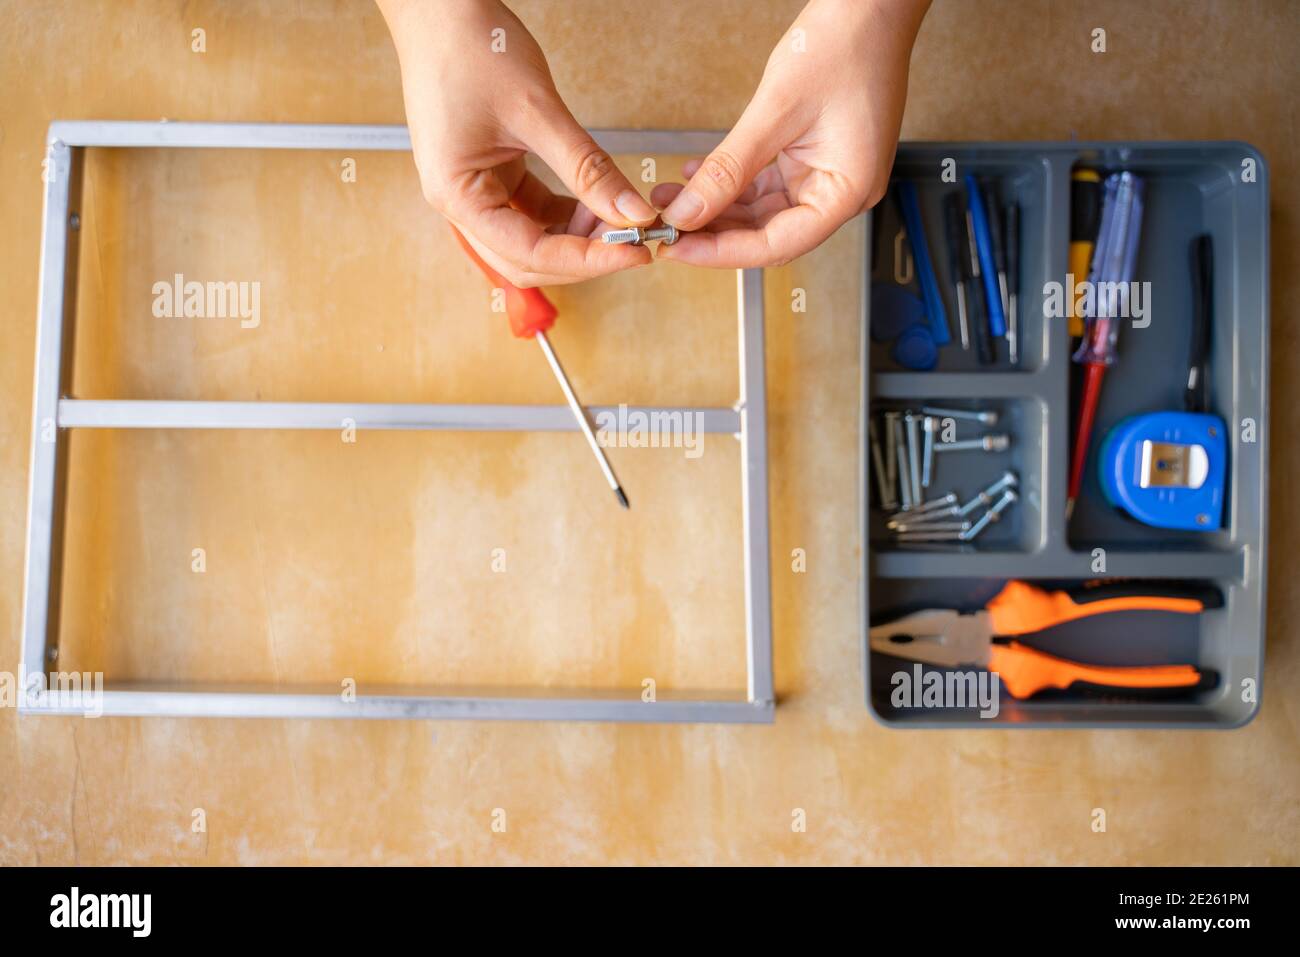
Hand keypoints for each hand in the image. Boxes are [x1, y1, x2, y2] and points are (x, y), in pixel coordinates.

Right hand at [377, 0, 658, 286]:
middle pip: (528, 260)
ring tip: (619, 217)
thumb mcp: (537, 111)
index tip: (634, 251)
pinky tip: (598, 203)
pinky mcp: (490, 175)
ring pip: (533, 240)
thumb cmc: (472, 48)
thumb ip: (588, 168)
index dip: (586, 260)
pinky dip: (567, 214)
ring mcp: (475, 190)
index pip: (528, 253)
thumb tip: (631, 212)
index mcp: (457, 195)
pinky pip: (532, 212)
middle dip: (582, 257)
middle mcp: (460, 202)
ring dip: (577, 237)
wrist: (442, 10)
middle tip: (634, 241)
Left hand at [652, 0, 929, 268]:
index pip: (777, 244)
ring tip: (671, 199)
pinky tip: (696, 178)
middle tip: (666, 229)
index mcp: (847, 191)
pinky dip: (731, 185)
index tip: (680, 250)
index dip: (724, 252)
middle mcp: (840, 192)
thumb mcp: (776, 111)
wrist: (868, 5)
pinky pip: (765, 185)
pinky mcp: (812, 158)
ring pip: (761, 212)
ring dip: (716, 208)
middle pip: (768, 233)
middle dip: (714, 231)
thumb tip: (689, 211)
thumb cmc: (844, 46)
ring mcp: (826, 176)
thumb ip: (729, 169)